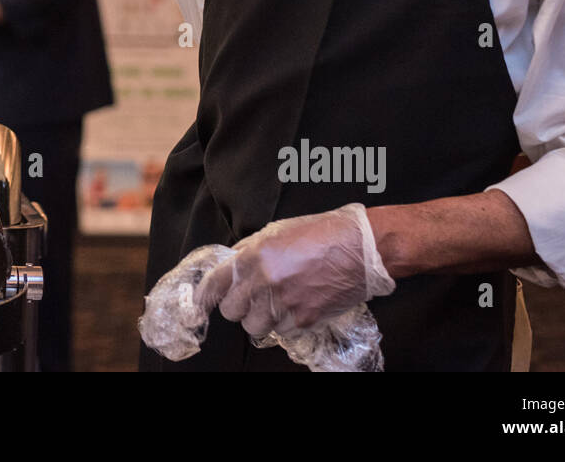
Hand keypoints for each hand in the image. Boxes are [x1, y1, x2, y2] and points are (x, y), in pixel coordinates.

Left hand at [196, 203, 395, 338]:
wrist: (361, 247)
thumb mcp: (277, 231)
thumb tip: (231, 263)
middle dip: (238, 307)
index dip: (206, 296)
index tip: (202, 303)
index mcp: (254, 255)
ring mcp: (284, 303)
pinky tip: (295, 308)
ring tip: (274, 304)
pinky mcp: (305, 319)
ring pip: (254, 327)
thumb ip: (250, 249)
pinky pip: (281, 333)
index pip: (216, 283)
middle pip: (232, 311)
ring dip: (260, 319)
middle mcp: (265, 281)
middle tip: (250, 299)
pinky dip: (285, 325)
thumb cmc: (321, 233)